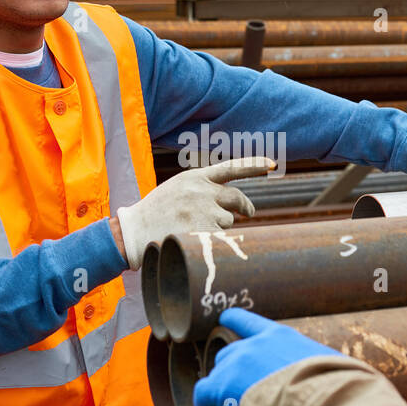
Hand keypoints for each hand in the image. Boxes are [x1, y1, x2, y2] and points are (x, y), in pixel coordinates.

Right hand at [115, 157, 274, 268]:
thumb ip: (201, 190)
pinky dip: (213, 241)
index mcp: (195, 178)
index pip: (231, 168)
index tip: (272, 164)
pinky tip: (195, 240)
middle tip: (249, 213)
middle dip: (245, 206)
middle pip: (236, 197)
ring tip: (193, 230)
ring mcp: (204, 210)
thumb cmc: (155, 213)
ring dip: (218, 227)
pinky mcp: (204, 229)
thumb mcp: (177, 190)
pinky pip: (220, 237)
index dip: (254, 165)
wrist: (134, 231)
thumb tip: (229, 202)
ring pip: (227, 221)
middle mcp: (202, 190)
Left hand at [192, 308, 344, 405]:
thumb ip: (323, 371)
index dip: (234, 321)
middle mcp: (255, 344)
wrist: (320, 403)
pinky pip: (203, 394)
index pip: (249, 322)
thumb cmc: (335, 391)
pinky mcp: (222, 384)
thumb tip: (350, 385)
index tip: (224, 319)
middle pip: (229, 352)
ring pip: (217, 374)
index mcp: (281, 337)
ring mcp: (237, 362)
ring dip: (221, 392)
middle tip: (240, 394)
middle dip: (231, 372)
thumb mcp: (332, 370)